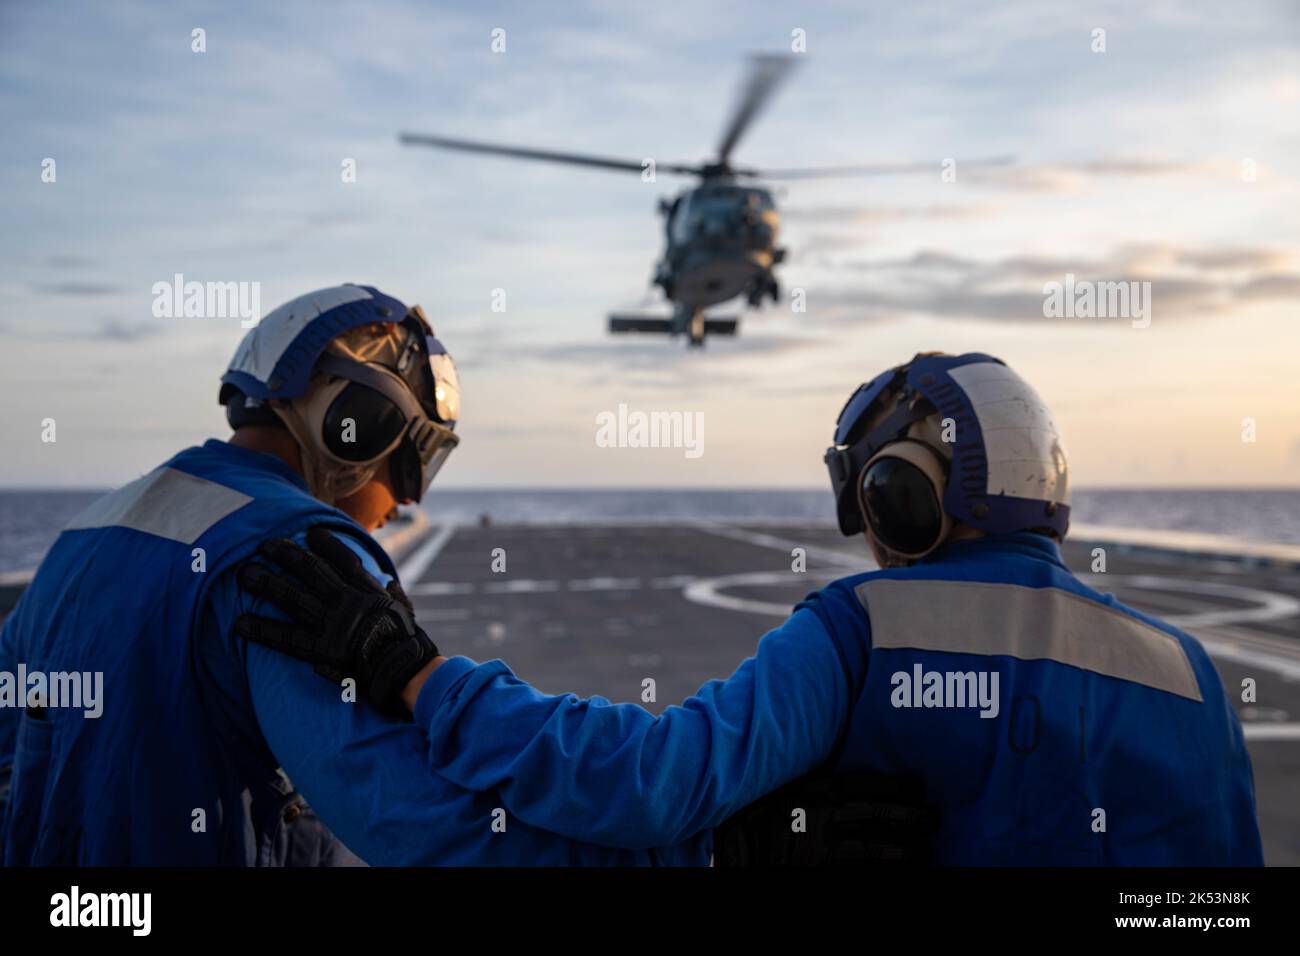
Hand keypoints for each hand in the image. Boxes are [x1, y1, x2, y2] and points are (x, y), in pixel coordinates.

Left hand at [235, 526, 438, 718]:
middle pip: (312, 571)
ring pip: (293, 598)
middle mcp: (348, 602)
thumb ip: (395, 595)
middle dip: (287, 555)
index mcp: (369, 592)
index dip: (328, 545)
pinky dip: (262, 630)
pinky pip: (285, 638)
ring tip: (244, 573)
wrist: (405, 671)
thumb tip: (389, 582)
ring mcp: (333, 625)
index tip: (311, 533)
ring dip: (267, 584)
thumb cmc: (409, 643)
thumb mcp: (407, 612)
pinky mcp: (321, 650)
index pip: (345, 560)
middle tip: (264, 544)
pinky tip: (239, 623)